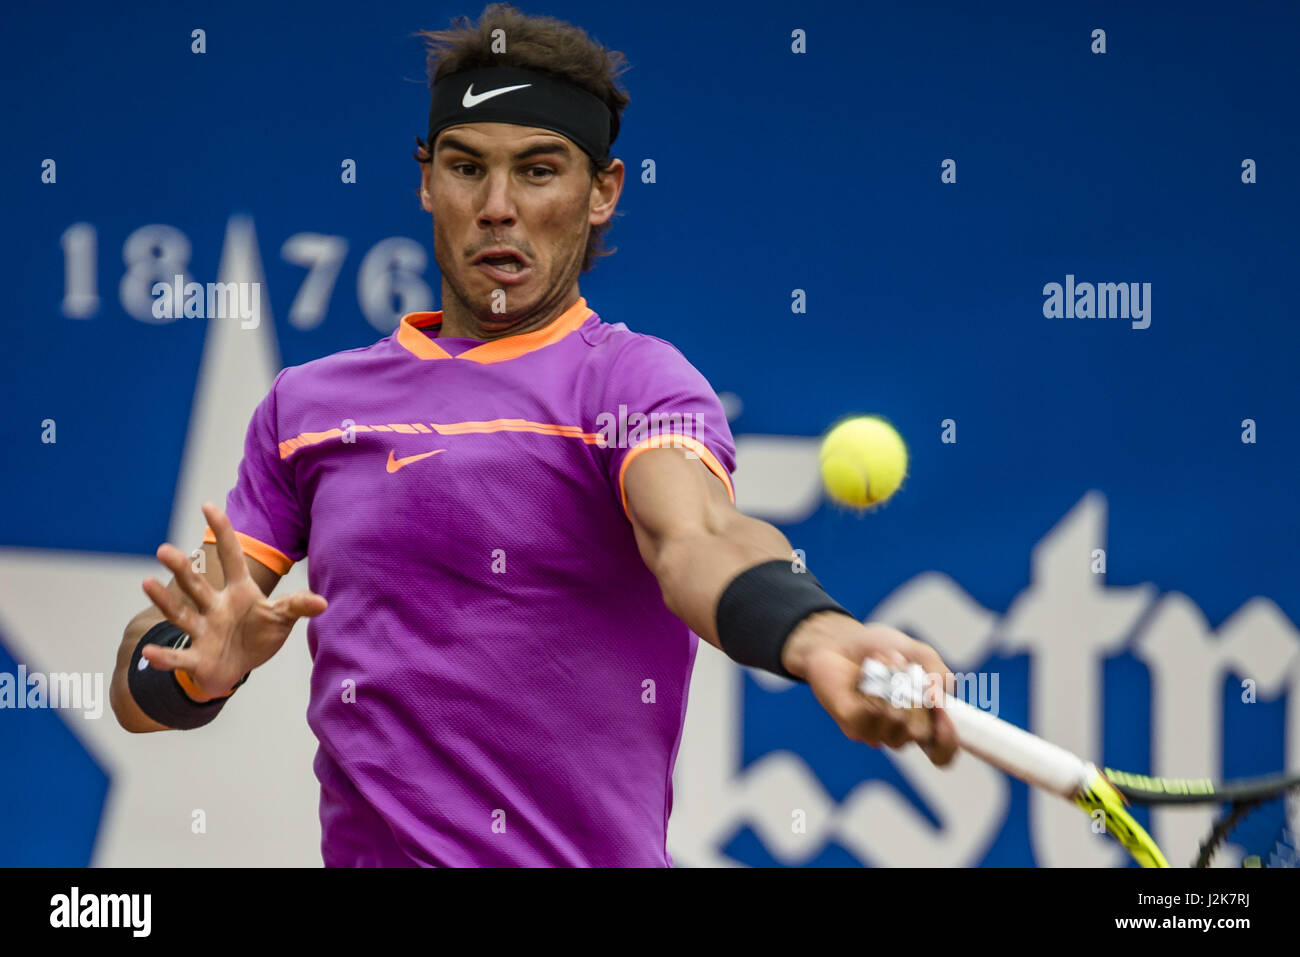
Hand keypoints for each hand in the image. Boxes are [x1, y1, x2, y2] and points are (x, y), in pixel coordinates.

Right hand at [139, 502, 326, 698]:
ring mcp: (203, 631)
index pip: (231, 556)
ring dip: (164, 600)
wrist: (238, 667)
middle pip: (197, 584)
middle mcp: (215, 606)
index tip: (208, 505)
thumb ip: (297, 606)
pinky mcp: (197, 658)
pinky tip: (148, 652)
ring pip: (181, 613)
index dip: (222, 532)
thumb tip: (323, 602)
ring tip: (147, 582)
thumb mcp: (281, 618)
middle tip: (163, 550)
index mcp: (238, 591)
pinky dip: (164, 656)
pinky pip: (179, 657)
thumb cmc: (258, 635)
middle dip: (181, 568)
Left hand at [782, 611, 958, 766]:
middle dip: (913, 694)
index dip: (947, 741)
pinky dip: (870, 689)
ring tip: (881, 661)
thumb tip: (939, 701)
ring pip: (895, 724)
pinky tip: (864, 676)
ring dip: (891, 686)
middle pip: (919, 735)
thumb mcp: (919, 653)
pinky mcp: (852, 725)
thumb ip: (939, 675)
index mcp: (924, 718)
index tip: (942, 714)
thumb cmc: (881, 648)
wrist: (841, 639)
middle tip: (902, 665)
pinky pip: (868, 717)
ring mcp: (875, 731)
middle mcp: (901, 730)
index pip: (942, 752)